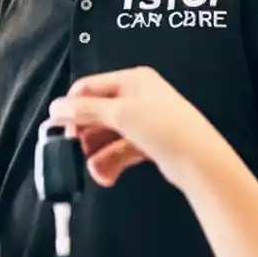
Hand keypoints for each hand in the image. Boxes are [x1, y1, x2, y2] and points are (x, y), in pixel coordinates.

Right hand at [48, 66, 229, 188]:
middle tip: (74, 151)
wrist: (201, 161)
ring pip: (107, 135)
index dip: (72, 107)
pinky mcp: (148, 142)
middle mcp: (137, 97)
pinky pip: (120, 150)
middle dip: (85, 135)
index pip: (89, 87)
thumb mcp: (120, 114)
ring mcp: (144, 121)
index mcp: (132, 80)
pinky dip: (111, 162)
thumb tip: (57, 108)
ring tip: (96, 171)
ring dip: (97, 154)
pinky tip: (106, 176)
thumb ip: (85, 110)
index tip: (59, 128)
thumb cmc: (167, 128)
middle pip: (97, 113)